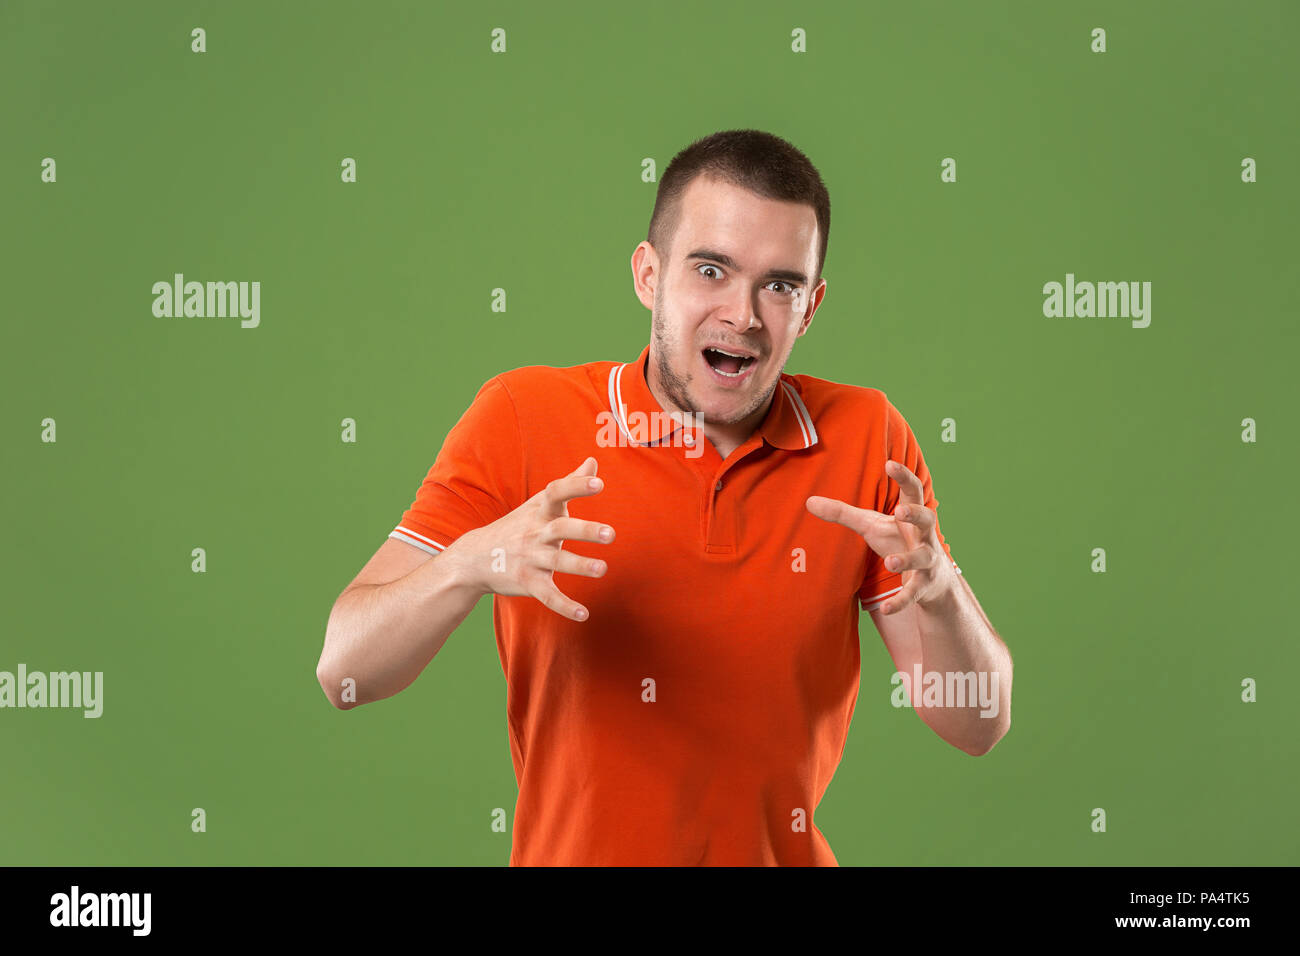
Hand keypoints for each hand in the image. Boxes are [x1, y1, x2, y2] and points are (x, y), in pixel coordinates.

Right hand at [453, 457, 613, 620]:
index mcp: (540, 510)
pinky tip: (583, 614)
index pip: (558, 492)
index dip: (577, 486)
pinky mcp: (528, 582)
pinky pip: (548, 595)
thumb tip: (593, 461)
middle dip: (584, 530)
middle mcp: (536, 532)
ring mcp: (531, 558)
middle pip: (561, 528)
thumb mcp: (539, 503)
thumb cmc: (518, 525)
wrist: (475, 558)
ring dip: (580, 566)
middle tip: (610, 534)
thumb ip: (569, 482)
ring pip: (557, 562)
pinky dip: (564, 606)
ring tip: (602, 569)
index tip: (599, 483)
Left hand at [805, 459, 955, 614]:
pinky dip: (901, 601)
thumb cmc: (898, 540)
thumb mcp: (870, 525)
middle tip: (901, 511)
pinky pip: (914, 593)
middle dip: (917, 514)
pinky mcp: (924, 586)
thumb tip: (808, 501)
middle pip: (928, 519)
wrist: (932, 580)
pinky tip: (887, 609)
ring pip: (922, 558)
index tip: (890, 463)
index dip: (904, 476)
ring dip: (906, 559)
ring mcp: (927, 561)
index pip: (913, 491)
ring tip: (890, 561)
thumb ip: (842, 513)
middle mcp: (924, 535)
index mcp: (911, 516)